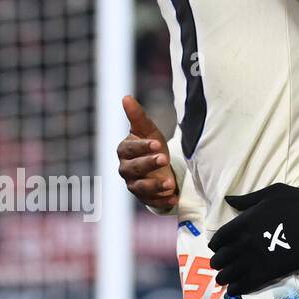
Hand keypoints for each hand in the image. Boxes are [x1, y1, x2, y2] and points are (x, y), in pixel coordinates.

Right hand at [116, 95, 177, 210]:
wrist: (158, 167)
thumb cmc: (151, 144)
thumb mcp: (148, 130)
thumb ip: (137, 116)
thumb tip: (126, 97)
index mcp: (125, 150)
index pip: (130, 149)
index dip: (142, 147)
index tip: (157, 144)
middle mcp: (126, 169)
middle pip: (134, 168)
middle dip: (148, 164)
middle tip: (164, 159)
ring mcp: (134, 185)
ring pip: (140, 187)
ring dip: (155, 186)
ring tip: (170, 183)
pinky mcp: (145, 198)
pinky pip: (151, 201)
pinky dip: (162, 200)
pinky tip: (174, 197)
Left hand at [209, 184, 298, 294]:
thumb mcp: (272, 193)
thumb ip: (247, 199)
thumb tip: (228, 199)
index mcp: (244, 222)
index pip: (218, 239)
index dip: (217, 245)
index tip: (220, 247)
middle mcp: (244, 242)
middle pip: (219, 259)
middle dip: (219, 263)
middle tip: (224, 264)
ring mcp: (254, 259)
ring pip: (227, 275)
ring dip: (225, 278)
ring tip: (228, 278)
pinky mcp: (267, 273)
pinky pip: (243, 286)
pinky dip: (236, 289)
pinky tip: (237, 288)